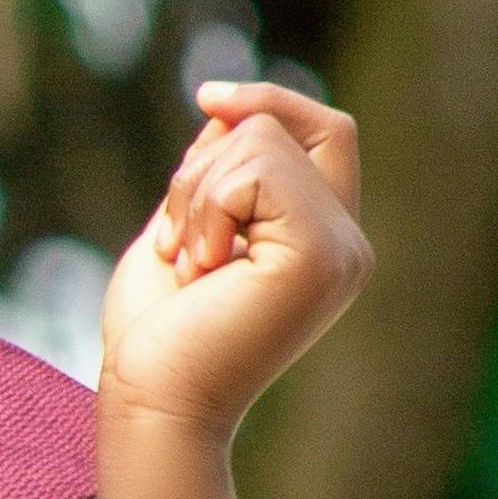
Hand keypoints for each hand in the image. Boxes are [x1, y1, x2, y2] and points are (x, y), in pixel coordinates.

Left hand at [98, 81, 368, 441]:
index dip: (270, 100)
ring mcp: (341, 251)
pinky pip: (256, 169)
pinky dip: (206, 208)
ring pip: (261, 139)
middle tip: (179, 240)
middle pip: (287, 125)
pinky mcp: (320, 256)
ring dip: (196, 193)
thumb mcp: (187, 227)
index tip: (207, 98)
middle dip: (208, 159)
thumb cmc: (157, 333)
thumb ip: (217, 172)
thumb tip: (228, 106)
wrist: (150, 401)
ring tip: (189, 264)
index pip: (325, 132)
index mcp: (321, 239)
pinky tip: (201, 270)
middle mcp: (347, 244)